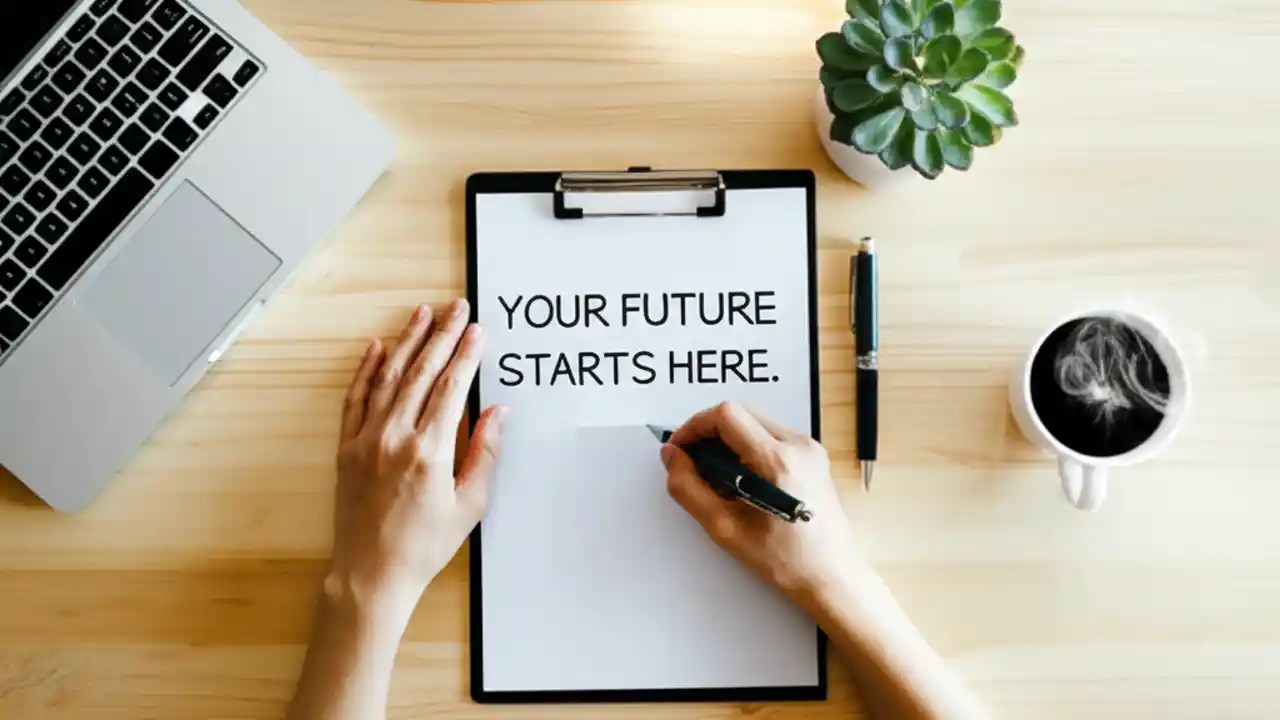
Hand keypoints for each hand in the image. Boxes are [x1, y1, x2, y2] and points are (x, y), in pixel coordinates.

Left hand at [329, 299, 505, 612]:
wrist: (371, 573)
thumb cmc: (423, 546)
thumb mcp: (469, 505)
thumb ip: (484, 453)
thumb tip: (498, 412)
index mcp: (429, 452)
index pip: (451, 388)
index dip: (466, 354)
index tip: (477, 330)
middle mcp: (394, 439)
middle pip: (421, 373)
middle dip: (442, 336)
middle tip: (456, 308)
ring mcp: (366, 441)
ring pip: (388, 378)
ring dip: (407, 342)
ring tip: (421, 314)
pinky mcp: (347, 448)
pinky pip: (356, 398)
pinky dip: (367, 370)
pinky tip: (377, 348)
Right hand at [661, 402, 857, 600]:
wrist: (830, 575)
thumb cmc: (788, 560)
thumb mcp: (724, 528)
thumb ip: (689, 488)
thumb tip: (672, 458)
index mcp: (778, 461)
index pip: (726, 415)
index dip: (694, 426)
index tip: (681, 447)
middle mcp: (799, 446)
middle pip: (740, 413)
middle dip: (709, 432)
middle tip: (694, 462)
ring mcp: (809, 449)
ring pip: (754, 422)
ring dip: (728, 440)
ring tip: (719, 477)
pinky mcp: (813, 456)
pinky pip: (771, 435)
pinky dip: (748, 447)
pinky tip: (743, 479)